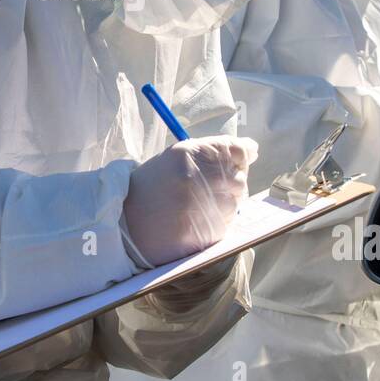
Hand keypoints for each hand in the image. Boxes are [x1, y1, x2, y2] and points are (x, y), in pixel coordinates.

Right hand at [123, 136, 257, 266]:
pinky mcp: (214, 230)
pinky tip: (196, 219)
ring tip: (196, 206)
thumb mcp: (174, 158)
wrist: (128, 226)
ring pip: (236, 201)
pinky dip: (218, 220)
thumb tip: (251, 150)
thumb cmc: (151, 189)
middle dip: (229, 182)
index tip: (238, 160)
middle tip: (204, 189)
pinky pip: (228, 222)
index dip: (240, 156)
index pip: (237, 150)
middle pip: (240, 177)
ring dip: (223, 203)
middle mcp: (205, 177)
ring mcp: (211, 205)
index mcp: (192, 154)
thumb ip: (211, 151)